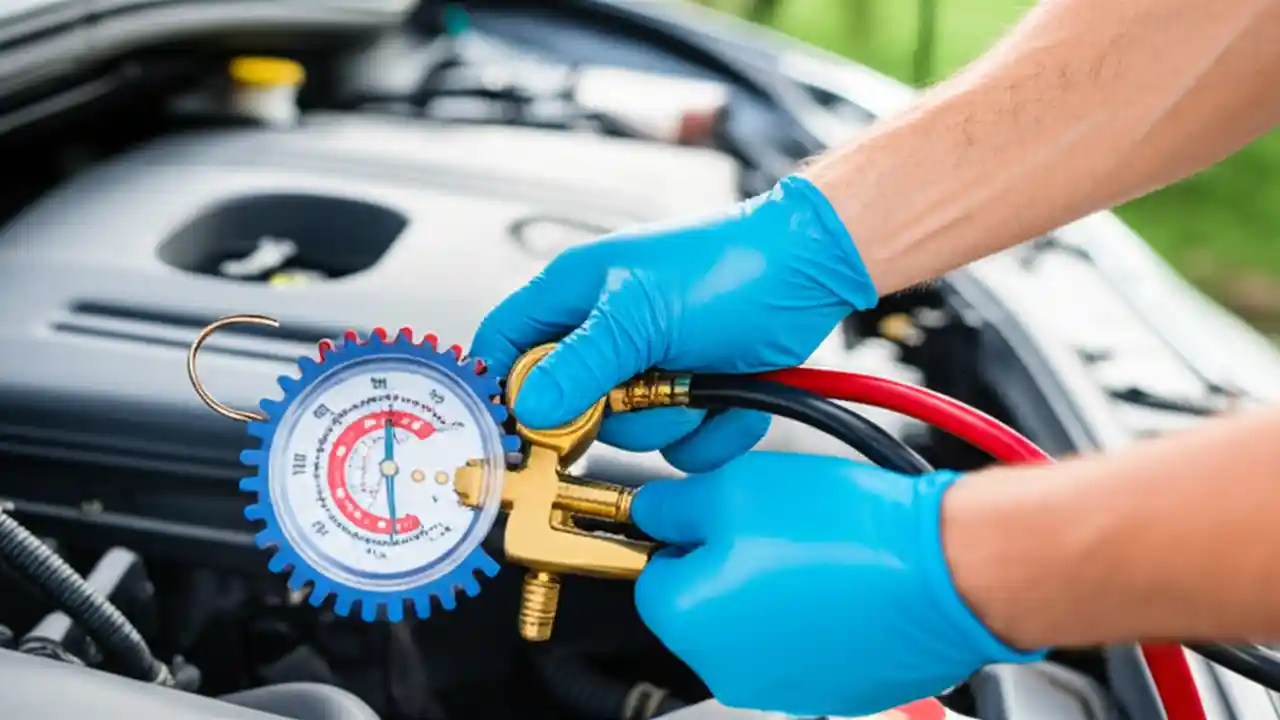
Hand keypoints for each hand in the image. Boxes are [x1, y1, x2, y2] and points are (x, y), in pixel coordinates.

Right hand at [471, 176, 877, 471]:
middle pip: (570, 408)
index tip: (519, 427)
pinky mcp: (692, 391)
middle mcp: (607, 332)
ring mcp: (650, 364)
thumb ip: (579, 365)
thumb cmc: (727, 268)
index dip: (502, 386)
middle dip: (616, 413)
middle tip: (643, 389)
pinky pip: (684, 442)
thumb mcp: (638, 317)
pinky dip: (714, 429)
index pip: (506, 343)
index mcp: (575, 295)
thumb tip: (528, 408)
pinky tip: (731, 393)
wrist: (810, 272)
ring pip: (632, 433)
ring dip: (673, 418)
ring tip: (700, 379)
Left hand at [630, 452, 1041, 716]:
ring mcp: (781, 689)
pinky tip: (842, 578)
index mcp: (690, 621)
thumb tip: (650, 510)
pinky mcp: (832, 692)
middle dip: (728, 562)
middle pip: (702, 604)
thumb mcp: (738, 486)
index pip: (651, 573)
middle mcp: (727, 669)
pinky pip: (800, 646)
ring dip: (770, 588)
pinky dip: (812, 616)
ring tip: (816, 546)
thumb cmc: (847, 530)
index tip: (714, 514)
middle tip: (774, 522)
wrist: (943, 570)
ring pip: (752, 626)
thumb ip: (675, 504)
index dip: (684, 534)